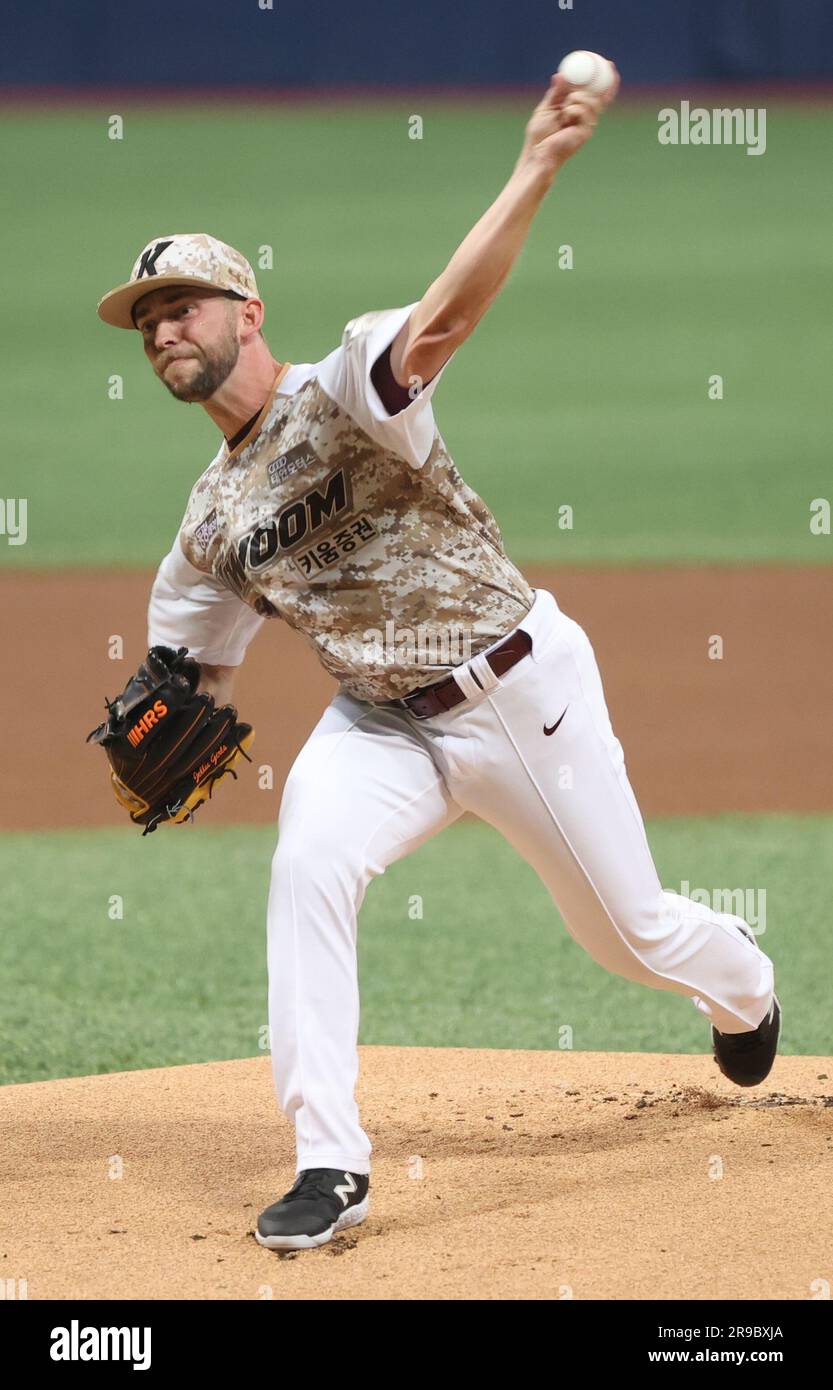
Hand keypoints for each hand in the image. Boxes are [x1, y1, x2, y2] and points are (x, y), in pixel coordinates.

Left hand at [516, 64, 619, 178]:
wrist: (537, 154)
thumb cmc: (539, 136)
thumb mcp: (547, 108)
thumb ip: (556, 93)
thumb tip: (560, 75)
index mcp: (576, 111)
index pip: (594, 94)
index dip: (603, 81)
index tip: (607, 64)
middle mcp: (585, 118)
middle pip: (600, 97)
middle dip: (606, 81)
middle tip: (607, 66)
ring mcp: (586, 125)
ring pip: (591, 101)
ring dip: (578, 98)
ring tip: (566, 107)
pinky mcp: (585, 132)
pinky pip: (584, 111)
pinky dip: (573, 108)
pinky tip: (566, 116)